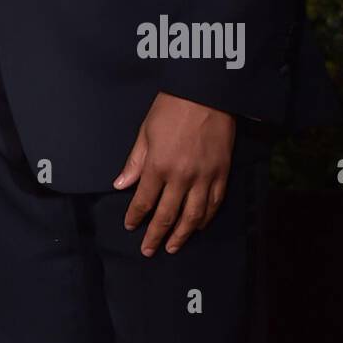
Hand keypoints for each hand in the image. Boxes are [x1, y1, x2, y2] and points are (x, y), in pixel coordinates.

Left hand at [113, 92, 234, 255]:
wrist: (205, 93)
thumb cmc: (170, 108)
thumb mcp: (145, 132)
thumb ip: (135, 162)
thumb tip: (121, 185)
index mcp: (158, 165)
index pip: (144, 200)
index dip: (136, 216)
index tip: (130, 226)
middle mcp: (181, 177)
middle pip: (167, 215)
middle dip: (156, 235)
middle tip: (148, 250)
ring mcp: (204, 178)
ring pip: (193, 216)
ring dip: (182, 235)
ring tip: (173, 247)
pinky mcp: (221, 174)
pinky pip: (214, 204)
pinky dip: (205, 219)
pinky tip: (198, 227)